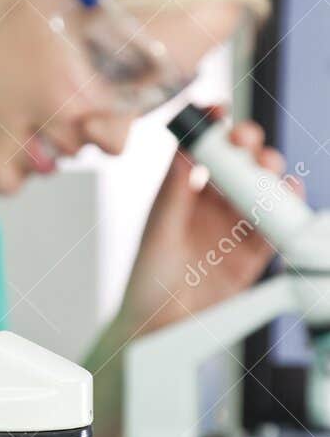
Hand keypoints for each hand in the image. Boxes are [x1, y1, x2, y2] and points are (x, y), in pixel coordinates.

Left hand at [116, 114, 299, 337]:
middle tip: (246, 142)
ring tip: (267, 168)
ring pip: (262, 190)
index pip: (206, 150)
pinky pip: (275, 226)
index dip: (214, 126)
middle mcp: (214, 205)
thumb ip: (175, 192)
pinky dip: (286, 208)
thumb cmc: (148, 279)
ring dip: (270, 173)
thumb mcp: (158, 230)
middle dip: (248, 145)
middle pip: (241, 163)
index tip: (218, 110)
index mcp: (187, 193)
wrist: (159, 326)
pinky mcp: (254, 254)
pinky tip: (287, 193)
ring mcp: (236, 227)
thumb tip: (185, 150)